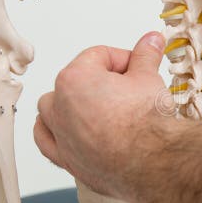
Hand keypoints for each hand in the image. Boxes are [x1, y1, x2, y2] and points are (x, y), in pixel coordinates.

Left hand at [34, 32, 177, 202]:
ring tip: (101, 107)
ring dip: (72, 104)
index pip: (99, 56)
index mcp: (75, 78)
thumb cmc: (147, 123)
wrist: (153, 162)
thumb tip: (151, 40)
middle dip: (100, 81)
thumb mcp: (149, 78)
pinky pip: (47, 141)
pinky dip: (56, 133)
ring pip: (53, 109)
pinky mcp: (66, 159)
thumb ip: (145, 56)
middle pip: (75, 80)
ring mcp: (60, 134)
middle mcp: (60, 106)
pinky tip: (72, 130)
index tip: (140, 68)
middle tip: (129, 89)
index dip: (124, 60)